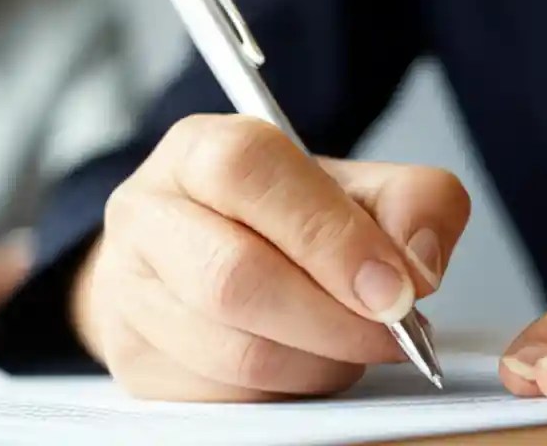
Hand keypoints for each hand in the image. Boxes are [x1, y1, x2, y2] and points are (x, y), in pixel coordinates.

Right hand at [72, 114, 471, 401]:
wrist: (193, 263)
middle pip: (234, 276)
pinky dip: (286, 392)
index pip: (248, 171)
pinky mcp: (135, 361)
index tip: (396, 287)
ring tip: (348, 347)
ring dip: (317, 364)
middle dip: (333, 320)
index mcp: (198, 149)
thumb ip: (410, 202)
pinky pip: (225, 398)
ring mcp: (129, 291)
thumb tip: (417, 265)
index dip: (329, 234)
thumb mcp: (352, 189)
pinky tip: (303, 365)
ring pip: (234, 351)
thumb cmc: (276, 222)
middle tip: (390, 335)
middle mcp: (146, 213)